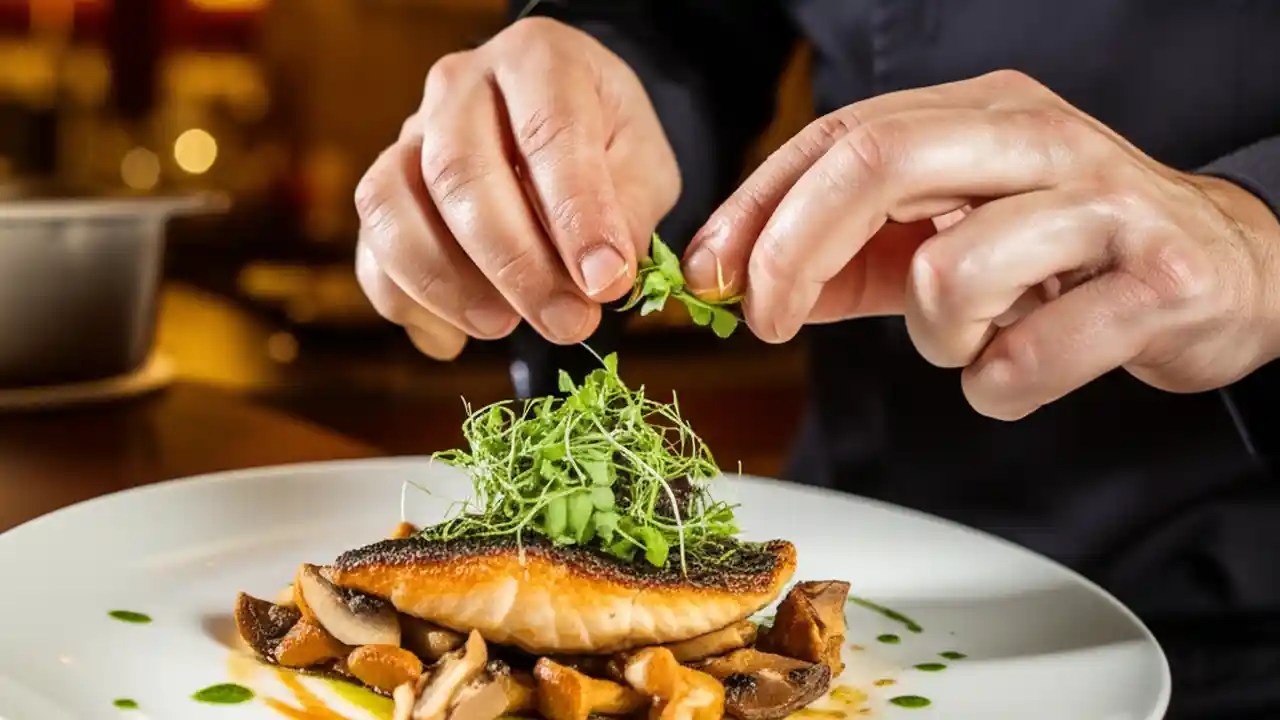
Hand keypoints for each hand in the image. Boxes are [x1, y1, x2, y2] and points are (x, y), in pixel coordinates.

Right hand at [354, 18, 678, 358]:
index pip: (549, 133)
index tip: (604, 282)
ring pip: (393, 208)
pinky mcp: (384, 194)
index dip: (576, 214)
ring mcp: (408, 137)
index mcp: (537, 60)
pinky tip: (453, 340)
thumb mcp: (644, 164)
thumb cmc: (605, 146)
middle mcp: (459, 87)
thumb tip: (600, 277)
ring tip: (503, 327)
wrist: (559, 129)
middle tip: (567, 323)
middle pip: (459, 172)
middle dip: (515, 264)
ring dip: (446, 284)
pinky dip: (407, 304)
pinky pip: (372, 251)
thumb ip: (629, 211)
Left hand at [683, 70, 1279, 419]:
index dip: (757, 206)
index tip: (708, 272)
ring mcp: (1104, 204)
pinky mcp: (1156, 281)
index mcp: (982, 113)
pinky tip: (1027, 367)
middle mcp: (1040, 139)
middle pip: (876, 161)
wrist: (1227, 270)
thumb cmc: (1070, 253)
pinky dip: (1001, 388)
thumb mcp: (952, 231)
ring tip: (977, 339)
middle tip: (767, 320)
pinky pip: (1025, 358)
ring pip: (950, 273)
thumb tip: (743, 279)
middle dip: (794, 251)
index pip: (839, 135)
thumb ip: (855, 250)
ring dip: (934, 338)